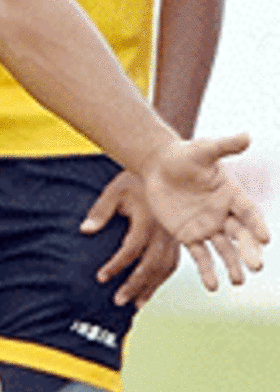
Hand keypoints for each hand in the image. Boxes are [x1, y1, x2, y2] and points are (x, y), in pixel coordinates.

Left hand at [80, 169, 179, 307]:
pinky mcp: (180, 239)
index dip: (116, 265)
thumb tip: (84, 230)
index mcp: (147, 220)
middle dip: (133, 285)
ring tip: (134, 304)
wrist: (163, 168)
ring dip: (149, 288)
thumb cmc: (134, 178)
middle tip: (117, 301)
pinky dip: (162, 280)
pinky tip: (151, 290)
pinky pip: (172, 264)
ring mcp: (174, 237)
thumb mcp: (114, 190)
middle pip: (149, 266)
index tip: (101, 277)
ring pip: (164, 269)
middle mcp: (164, 232)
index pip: (131, 249)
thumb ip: (100, 211)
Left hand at [140, 133, 269, 291]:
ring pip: (224, 250)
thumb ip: (224, 146)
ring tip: (237, 280)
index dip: (256, 224)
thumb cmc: (183, 155)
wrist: (157, 165)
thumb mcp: (203, 150)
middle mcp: (224, 214)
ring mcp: (209, 227)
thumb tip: (247, 135)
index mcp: (232, 195)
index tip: (265, 238)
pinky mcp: (189, 235)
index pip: (248, 212)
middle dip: (249, 251)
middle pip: (241, 236)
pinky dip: (207, 271)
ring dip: (232, 265)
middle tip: (256, 266)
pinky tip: (212, 286)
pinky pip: (201, 255)